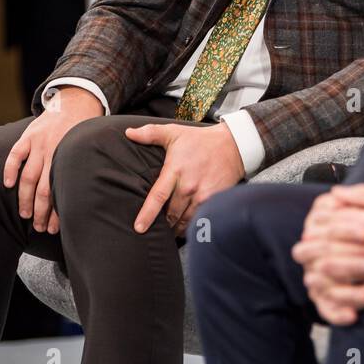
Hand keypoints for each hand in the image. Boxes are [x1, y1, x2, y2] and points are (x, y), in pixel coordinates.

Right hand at [3, 85, 103, 233]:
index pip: (63, 191)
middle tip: (41, 228)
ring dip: (25, 199)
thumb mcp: (90, 148)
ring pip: (29, 176)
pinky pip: (16, 155)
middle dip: (42, 212)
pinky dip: (10, 169)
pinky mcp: (28, 136)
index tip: (57, 228)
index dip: (59, 212)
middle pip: (45, 189)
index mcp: (72, 157)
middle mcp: (55, 152)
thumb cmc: (85, 130)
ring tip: (26, 216)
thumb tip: (91, 197)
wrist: (75, 101)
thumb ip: (86, 168)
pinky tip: (8, 186)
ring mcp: (39, 143)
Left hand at [127, 121, 244, 236]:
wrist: (234, 144)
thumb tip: (128, 133)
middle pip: (171, 214)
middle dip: (163, 224)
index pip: (157, 197)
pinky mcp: (215, 199)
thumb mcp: (174, 132)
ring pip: (185, 220)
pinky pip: (200, 218)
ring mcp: (203, 194)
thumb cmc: (201, 139)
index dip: (147, 215)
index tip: (139, 228)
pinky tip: (187, 227)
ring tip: (170, 231)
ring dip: (177, 227)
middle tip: (157, 229)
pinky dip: (193, 225)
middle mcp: (188, 186)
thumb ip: (150, 134)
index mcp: (175, 171)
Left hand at [291, 185, 363, 324]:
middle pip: (335, 249)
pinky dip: (349, 300)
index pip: (335, 224)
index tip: (307, 230)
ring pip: (346, 274)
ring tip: (310, 277)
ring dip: (324, 276)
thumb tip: (335, 194)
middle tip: (299, 254)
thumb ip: (363, 194)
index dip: (317, 227)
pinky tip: (337, 300)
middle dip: (312, 252)